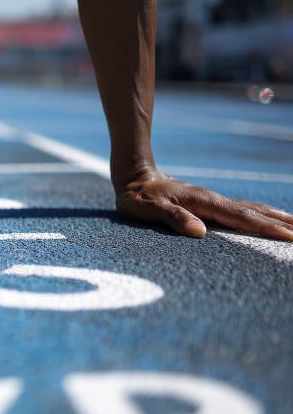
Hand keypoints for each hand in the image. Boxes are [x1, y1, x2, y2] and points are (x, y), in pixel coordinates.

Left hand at [115, 168, 292, 240]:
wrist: (135, 177)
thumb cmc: (139, 197)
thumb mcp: (150, 209)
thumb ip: (174, 219)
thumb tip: (201, 233)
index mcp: (204, 203)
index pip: (241, 217)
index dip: (265, 228)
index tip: (289, 236)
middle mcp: (214, 200)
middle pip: (255, 212)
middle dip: (281, 223)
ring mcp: (214, 201)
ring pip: (252, 209)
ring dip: (276, 217)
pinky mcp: (210, 204)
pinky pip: (242, 210)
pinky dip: (261, 215)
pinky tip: (269, 220)